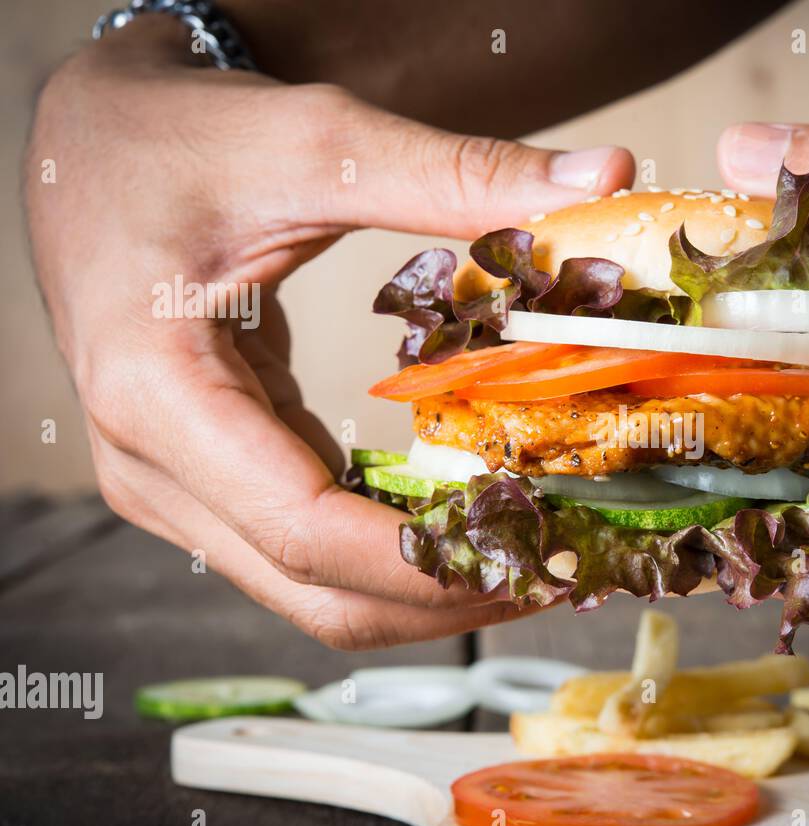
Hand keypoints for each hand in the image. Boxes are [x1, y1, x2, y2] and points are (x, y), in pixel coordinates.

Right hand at [25, 15, 632, 647]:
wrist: (93, 143)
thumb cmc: (178, 138)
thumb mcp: (316, 145)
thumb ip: (458, 174)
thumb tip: (605, 177)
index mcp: (157, 395)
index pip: (306, 531)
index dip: (432, 563)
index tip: (541, 553)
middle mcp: (152, 465)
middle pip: (316, 590)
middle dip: (449, 596)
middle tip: (566, 569)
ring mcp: (174, 484)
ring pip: (313, 590)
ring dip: (429, 589)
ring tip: (537, 556)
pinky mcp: (209, 478)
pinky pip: (310, 549)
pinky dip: (395, 552)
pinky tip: (473, 524)